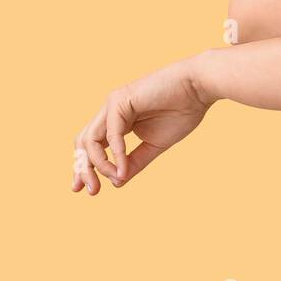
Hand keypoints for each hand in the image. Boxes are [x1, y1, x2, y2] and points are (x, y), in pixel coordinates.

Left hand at [71, 58, 214, 195]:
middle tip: (93, 191)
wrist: (198, 89)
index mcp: (117, 122)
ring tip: (116, 177)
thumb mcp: (154, 145)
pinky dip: (116, 151)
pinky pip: (111, 132)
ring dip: (98, 163)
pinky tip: (122, 165)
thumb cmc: (181, 112)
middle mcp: (110, 113)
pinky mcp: (120, 100)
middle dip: (83, 168)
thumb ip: (135, 162)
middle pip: (83, 143)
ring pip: (90, 138)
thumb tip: (116, 182)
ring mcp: (113, 105)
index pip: (92, 146)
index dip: (86, 168)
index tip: (90, 191)